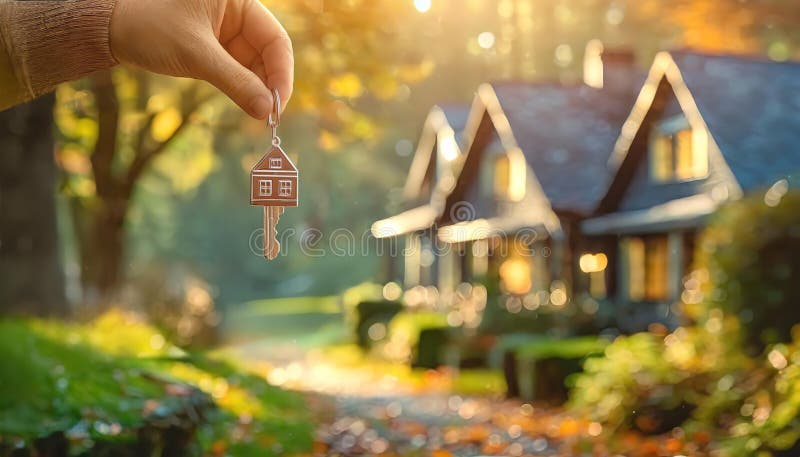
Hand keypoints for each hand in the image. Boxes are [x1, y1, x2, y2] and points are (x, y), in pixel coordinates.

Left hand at [109, 0, 292, 118]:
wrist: (108, 28)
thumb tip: (265, 111)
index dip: (282, 73)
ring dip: (257, 90)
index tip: (278, 104)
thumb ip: (234, 82)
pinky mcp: (214, 48)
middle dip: (269, 84)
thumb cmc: (149, 27)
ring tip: (257, 114)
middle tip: (269, 116)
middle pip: (268, 54)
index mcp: (239, 0)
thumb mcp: (195, 54)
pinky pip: (237, 70)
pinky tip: (245, 105)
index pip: (275, 39)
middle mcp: (236, 14)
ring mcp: (226, 32)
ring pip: (254, 65)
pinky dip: (242, 88)